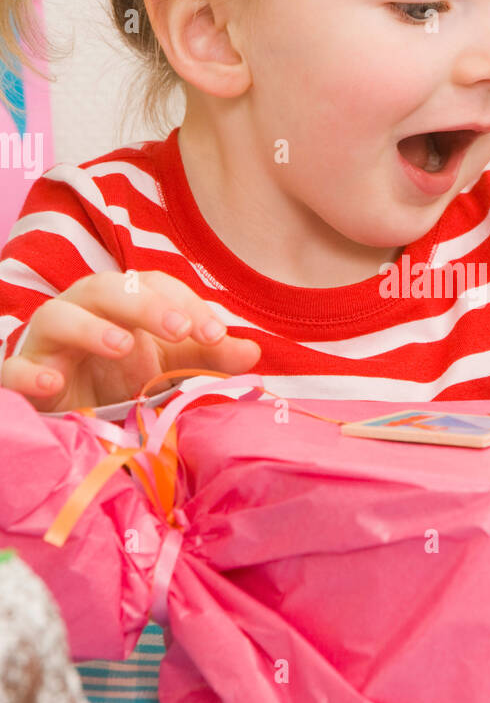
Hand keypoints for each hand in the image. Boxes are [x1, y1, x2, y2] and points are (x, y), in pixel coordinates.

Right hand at [0, 269, 261, 412]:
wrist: (67, 417)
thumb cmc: (120, 382)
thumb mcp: (170, 369)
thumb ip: (208, 357)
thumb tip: (253, 352)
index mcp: (120, 303)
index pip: (152, 285)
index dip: (185, 304)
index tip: (217, 334)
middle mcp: (81, 311)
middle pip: (106, 289)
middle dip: (144, 305)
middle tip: (180, 330)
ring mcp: (45, 343)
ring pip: (57, 316)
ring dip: (90, 327)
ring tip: (123, 346)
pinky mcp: (19, 376)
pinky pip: (12, 368)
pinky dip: (28, 372)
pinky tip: (53, 381)